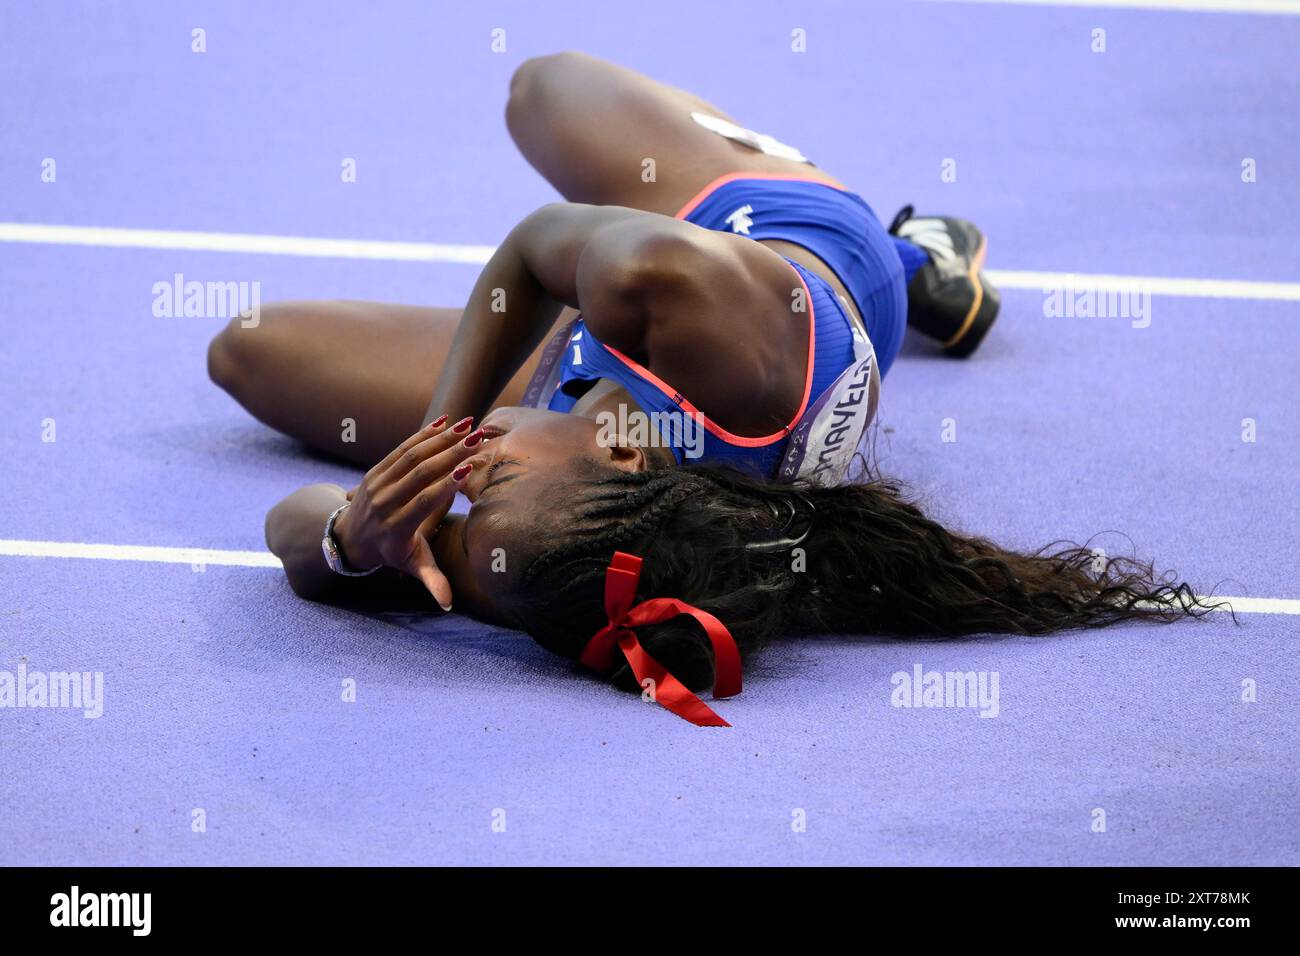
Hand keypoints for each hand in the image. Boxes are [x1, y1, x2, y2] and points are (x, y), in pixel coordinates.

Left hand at [333, 415, 479, 609]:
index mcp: (397, 526)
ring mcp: (378, 483)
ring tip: (468, 426)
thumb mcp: (411, 566)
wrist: (350, 537)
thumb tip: (447, 605)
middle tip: (477, 439)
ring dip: (441, 438)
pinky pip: (401, 448)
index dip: (447, 484)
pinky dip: (423, 434)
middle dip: (451, 453)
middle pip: (420, 472)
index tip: (470, 468)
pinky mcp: (376, 470)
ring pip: (411, 455)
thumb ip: (431, 581)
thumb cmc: (392, 553)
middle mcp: (385, 502)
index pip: (424, 501)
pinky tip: (446, 422)